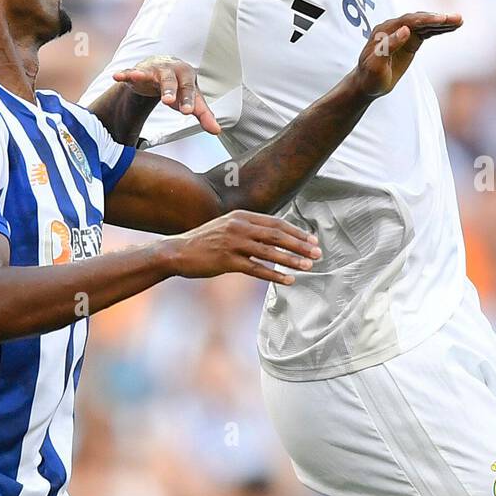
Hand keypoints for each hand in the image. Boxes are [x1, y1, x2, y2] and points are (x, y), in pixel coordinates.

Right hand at [112, 56, 220, 134]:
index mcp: (186, 76)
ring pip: (149, 73)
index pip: (189, 90)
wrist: (164, 68)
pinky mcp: (138, 72)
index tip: (188, 112)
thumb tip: (218, 131)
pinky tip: (117, 76)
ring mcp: (153, 70)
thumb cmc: (181, 87)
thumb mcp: (192, 99)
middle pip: (170, 80)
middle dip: (169, 90)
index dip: (188, 100)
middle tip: (169, 101)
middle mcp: (170, 70)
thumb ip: (204, 114)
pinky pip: (130, 72)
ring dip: (143, 75)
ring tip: (137, 76)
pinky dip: (124, 74)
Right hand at [165, 210, 321, 284]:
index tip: (312, 240)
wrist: (178, 251)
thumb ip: (249, 227)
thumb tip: (276, 234)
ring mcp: (232, 243)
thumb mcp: (228, 226)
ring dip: (291, 259)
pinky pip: (256, 269)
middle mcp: (239, 226)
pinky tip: (288, 280)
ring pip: (269, 252)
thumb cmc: (206, 241)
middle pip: (276, 235)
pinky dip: (274, 275)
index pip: (276, 223)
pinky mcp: (227, 261)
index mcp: (241, 215)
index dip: (296, 232)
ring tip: (308, 266)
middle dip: (300, 244)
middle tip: (317, 252)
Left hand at [352, 12, 462, 98]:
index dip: (425, 19)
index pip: (407, 21)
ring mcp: (403, 33)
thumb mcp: (376, 65)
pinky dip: (439, 29)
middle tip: (457, 18)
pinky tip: (453, 27)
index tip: (441, 19)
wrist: (366, 84)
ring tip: (460, 20)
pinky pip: (427, 32)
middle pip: (419, 19)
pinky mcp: (410, 41)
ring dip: (442, 22)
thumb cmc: (369, 77)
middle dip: (438, 18)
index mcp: (384, 31)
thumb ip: (389, 46)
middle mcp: (394, 28)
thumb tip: (406, 30)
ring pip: (425, 25)